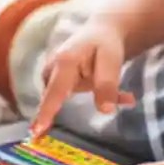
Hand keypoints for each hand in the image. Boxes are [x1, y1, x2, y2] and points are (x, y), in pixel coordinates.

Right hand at [30, 17, 136, 138]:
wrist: (103, 32)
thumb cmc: (105, 44)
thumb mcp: (111, 61)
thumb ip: (107, 85)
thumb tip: (105, 111)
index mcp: (63, 63)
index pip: (54, 93)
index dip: (45, 114)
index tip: (36, 132)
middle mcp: (52, 70)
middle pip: (57, 98)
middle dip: (76, 106)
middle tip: (97, 112)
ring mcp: (53, 77)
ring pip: (69, 99)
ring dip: (99, 98)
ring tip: (126, 96)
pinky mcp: (60, 84)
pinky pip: (75, 98)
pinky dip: (100, 96)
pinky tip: (126, 96)